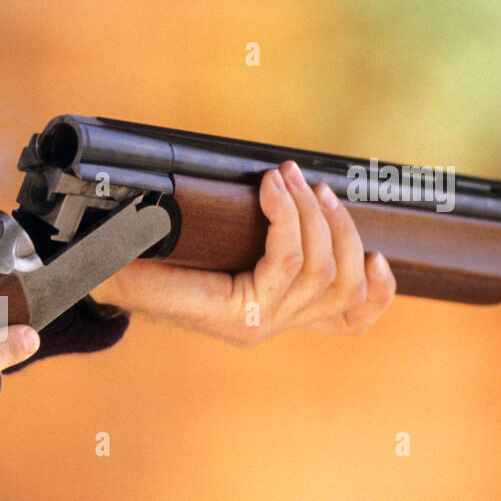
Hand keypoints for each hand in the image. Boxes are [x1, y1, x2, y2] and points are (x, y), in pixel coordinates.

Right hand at [90, 160, 395, 345]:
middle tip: (292, 174)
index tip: (270, 177)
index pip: (285, 264)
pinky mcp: (292, 313)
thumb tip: (139, 209)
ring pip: (343, 284)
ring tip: (318, 190)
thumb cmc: (127, 263)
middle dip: (315, 214)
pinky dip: (375, 292)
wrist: (121, 283)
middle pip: (324, 271)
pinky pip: (350, 317)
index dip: (287, 215)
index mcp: (233, 316)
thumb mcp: (131, 253)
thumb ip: (145, 238)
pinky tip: (379, 259)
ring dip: (339, 229)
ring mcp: (282, 323)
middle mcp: (264, 326)